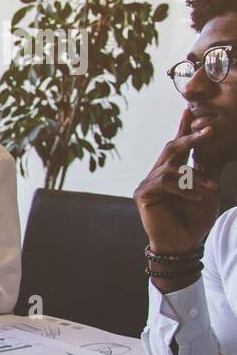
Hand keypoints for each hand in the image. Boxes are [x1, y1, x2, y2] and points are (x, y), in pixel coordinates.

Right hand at [134, 110, 217, 266]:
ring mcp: (147, 185)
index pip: (177, 146)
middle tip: (209, 128)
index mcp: (171, 172)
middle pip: (171, 149)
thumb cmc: (194, 219)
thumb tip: (213, 148)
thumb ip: (205, 170)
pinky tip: (197, 197)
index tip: (190, 110)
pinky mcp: (143, 195)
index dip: (183, 128)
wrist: (184, 244)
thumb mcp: (206, 189)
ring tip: (211, 189)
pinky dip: (185, 188)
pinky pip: (166, 183)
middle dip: (190, 138)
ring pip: (172, 168)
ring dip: (195, 178)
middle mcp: (156, 175)